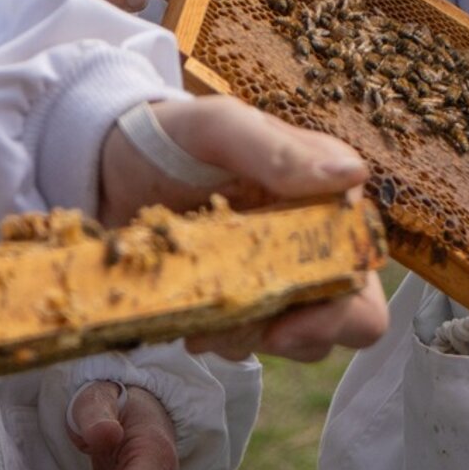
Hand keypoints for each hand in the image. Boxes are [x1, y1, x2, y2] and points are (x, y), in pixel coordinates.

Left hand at [97, 95, 389, 360]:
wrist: (107, 163)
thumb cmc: (173, 136)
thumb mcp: (219, 128)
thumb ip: (278, 151)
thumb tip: (354, 177)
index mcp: (325, 196)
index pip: (361, 263)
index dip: (338, 307)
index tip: (284, 324)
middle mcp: (314, 238)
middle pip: (352, 315)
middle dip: (305, 335)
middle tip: (254, 333)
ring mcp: (278, 273)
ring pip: (302, 338)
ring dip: (255, 339)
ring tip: (203, 324)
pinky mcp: (240, 298)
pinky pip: (251, 341)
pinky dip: (223, 341)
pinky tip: (189, 324)